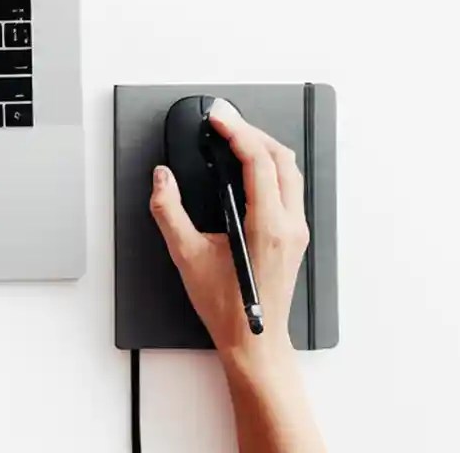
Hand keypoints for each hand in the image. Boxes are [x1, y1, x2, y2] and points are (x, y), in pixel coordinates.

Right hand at [149, 99, 309, 369]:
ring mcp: (296, 230)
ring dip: (265, 147)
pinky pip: (290, 188)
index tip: (218, 119)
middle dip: (253, 132)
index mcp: (267, 226)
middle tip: (226, 121)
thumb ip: (169, 211)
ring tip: (237, 137)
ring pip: (291, 171)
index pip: (259, 161)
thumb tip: (162, 179)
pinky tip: (250, 167)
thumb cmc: (226, 307)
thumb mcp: (186, 256)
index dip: (238, 132)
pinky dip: (272, 167)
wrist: (253, 340)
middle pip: (282, 158)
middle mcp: (289, 225)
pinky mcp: (295, 236)